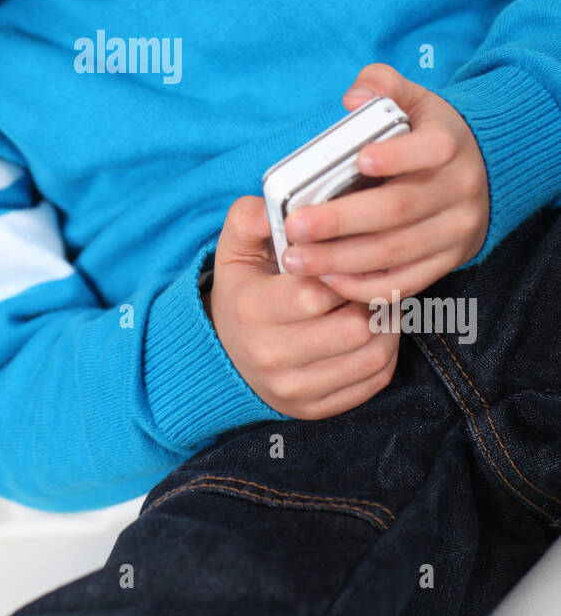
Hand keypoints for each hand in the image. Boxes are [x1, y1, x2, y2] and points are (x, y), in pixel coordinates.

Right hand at [206, 195, 400, 418]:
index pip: (315, 293)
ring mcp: (294, 389)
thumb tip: (285, 206)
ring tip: (381, 302)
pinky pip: (374, 381)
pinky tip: (377, 330)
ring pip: (372, 356)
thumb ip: (253, 217)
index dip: (344, 271)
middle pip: (353, 329)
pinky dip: (387, 353)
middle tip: (376, 279)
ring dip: (389, 325)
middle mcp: (270, 356)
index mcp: (252, 310)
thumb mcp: (236, 247)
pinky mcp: (315, 409)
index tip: (350, 258)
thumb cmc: (242, 291)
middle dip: (373, 299)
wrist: (227, 351)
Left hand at [280, 62, 489, 304]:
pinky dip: (365, 286)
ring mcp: (456, 231)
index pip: (431, 148)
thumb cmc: (428, 133)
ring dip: (341, 261)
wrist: (484, 172)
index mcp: (450, 144)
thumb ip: (383, 84)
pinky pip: (406, 282)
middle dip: (340, 222)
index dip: (397, 155)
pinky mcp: (450, 261)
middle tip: (294, 227)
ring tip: (296, 260)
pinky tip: (328, 279)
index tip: (359, 159)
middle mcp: (459, 190)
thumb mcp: (414, 98)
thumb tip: (353, 98)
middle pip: (398, 210)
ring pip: (396, 253)